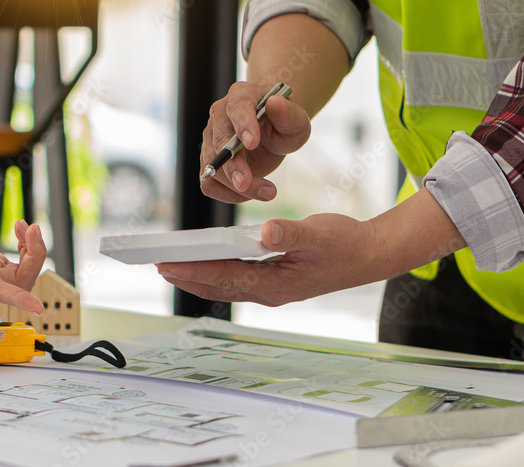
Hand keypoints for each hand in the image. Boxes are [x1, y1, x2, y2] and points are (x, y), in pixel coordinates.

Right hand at [0, 195, 46, 313]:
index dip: (19, 301)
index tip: (38, 308)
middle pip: (20, 281)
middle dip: (35, 258)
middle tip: (33, 229)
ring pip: (23, 271)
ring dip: (33, 250)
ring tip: (27, 227)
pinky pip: (18, 258)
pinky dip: (26, 244)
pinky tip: (20, 228)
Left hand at [156, 190, 465, 305]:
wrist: (368, 255)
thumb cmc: (344, 243)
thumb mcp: (317, 234)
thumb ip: (289, 233)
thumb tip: (265, 232)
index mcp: (276, 285)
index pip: (224, 278)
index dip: (193, 271)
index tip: (167, 265)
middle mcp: (269, 291)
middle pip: (217, 285)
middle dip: (186, 275)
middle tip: (155, 264)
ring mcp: (271, 288)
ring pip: (224, 284)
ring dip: (197, 275)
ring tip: (169, 263)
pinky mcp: (273, 280)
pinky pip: (236, 277)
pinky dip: (215, 269)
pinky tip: (203, 259)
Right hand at [201, 81, 310, 202]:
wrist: (274, 131)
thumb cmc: (284, 123)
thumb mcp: (296, 120)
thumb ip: (288, 114)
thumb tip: (275, 103)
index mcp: (241, 96)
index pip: (238, 108)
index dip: (243, 125)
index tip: (252, 143)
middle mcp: (220, 115)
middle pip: (219, 141)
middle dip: (232, 165)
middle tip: (246, 183)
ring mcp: (211, 138)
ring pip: (211, 166)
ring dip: (234, 186)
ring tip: (267, 192)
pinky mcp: (210, 161)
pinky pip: (209, 183)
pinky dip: (227, 194)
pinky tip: (251, 194)